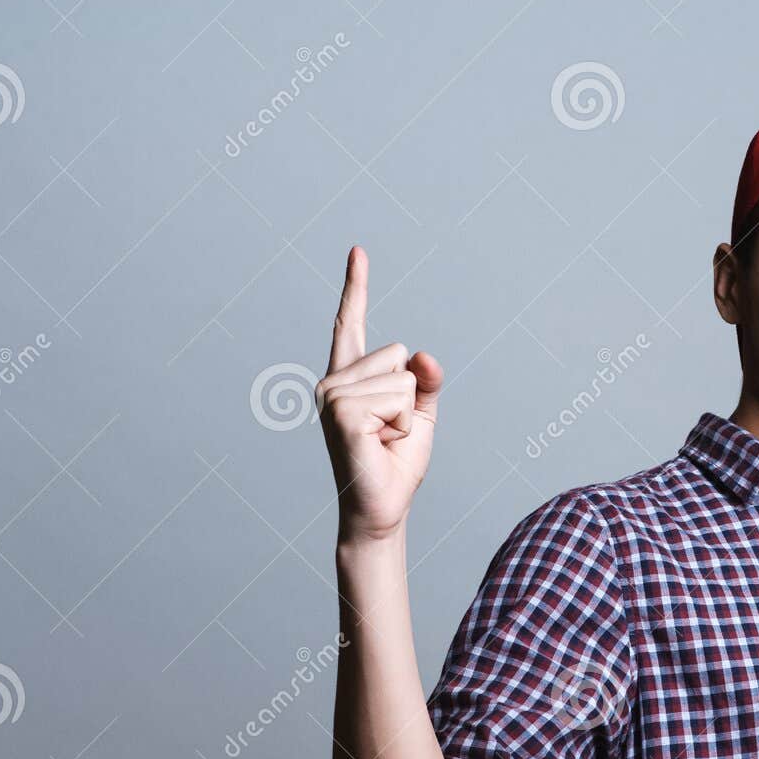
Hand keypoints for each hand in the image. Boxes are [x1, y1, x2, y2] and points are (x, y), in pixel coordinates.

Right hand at [317, 246, 443, 544]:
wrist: (382, 507)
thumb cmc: (396, 463)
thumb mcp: (421, 415)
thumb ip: (426, 381)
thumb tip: (423, 355)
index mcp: (349, 377)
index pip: (353, 324)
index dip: (356, 287)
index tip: (358, 250)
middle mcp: (334, 380)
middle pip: (398, 353)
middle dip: (410, 395)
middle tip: (389, 431)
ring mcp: (333, 395)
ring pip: (402, 378)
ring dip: (406, 414)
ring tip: (383, 439)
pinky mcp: (342, 413)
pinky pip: (398, 397)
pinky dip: (401, 424)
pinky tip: (379, 443)